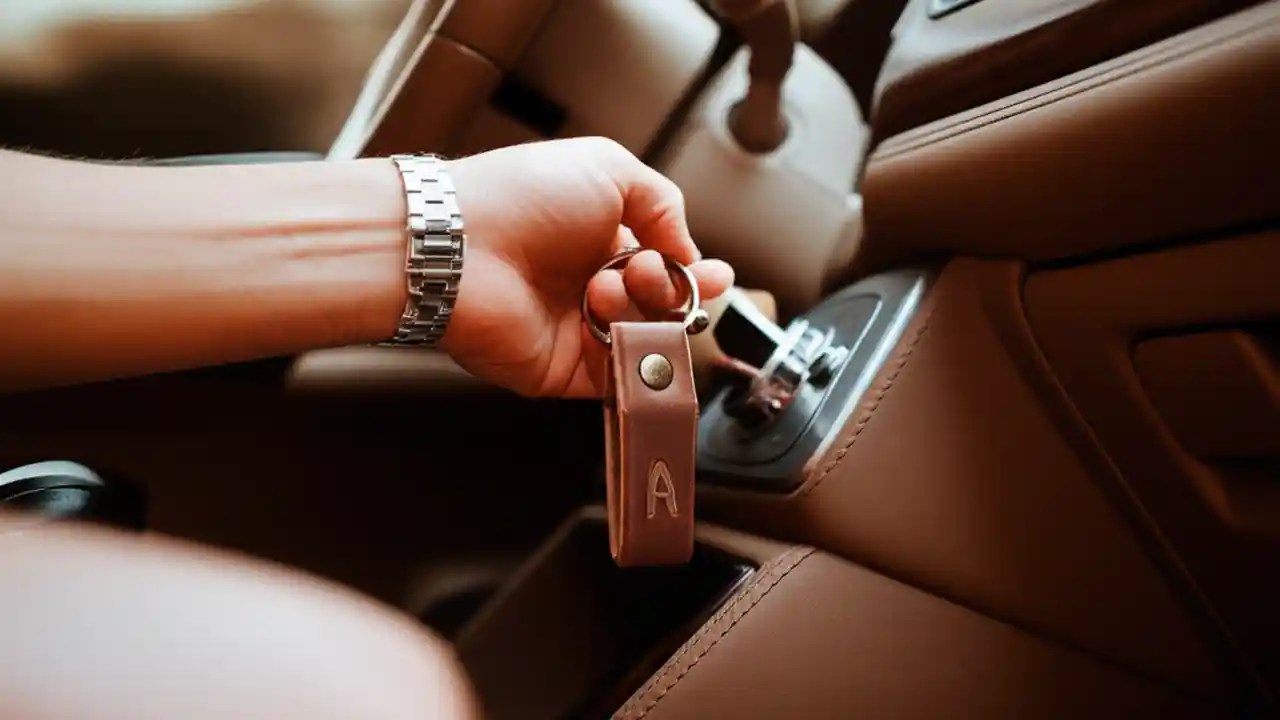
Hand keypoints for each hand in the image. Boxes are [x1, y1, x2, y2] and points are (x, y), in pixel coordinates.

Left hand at [441, 138, 732, 397]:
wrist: (458, 244)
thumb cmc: (521, 197)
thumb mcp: (610, 168)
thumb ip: (664, 204)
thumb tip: (688, 253)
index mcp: (600, 239)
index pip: (663, 267)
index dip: (693, 274)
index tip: (714, 275)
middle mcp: (588, 286)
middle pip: (661, 309)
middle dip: (670, 292)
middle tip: (646, 272)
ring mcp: (576, 331)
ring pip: (645, 342)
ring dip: (642, 315)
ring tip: (609, 286)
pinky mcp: (561, 372)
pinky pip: (616, 380)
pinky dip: (632, 360)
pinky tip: (623, 329)